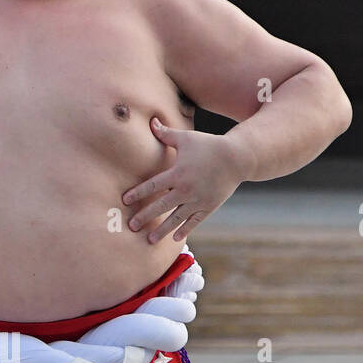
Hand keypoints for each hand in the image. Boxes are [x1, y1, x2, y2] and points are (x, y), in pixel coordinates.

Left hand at [122, 117, 244, 243]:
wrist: (238, 157)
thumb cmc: (209, 145)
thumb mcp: (187, 138)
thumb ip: (167, 134)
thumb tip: (152, 121)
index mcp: (178, 173)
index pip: (152, 186)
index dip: (138, 193)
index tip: (125, 200)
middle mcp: (186, 189)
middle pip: (161, 206)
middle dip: (145, 217)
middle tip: (131, 226)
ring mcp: (198, 200)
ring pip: (176, 219)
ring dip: (162, 230)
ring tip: (150, 240)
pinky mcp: (209, 206)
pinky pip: (194, 221)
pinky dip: (185, 230)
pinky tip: (175, 239)